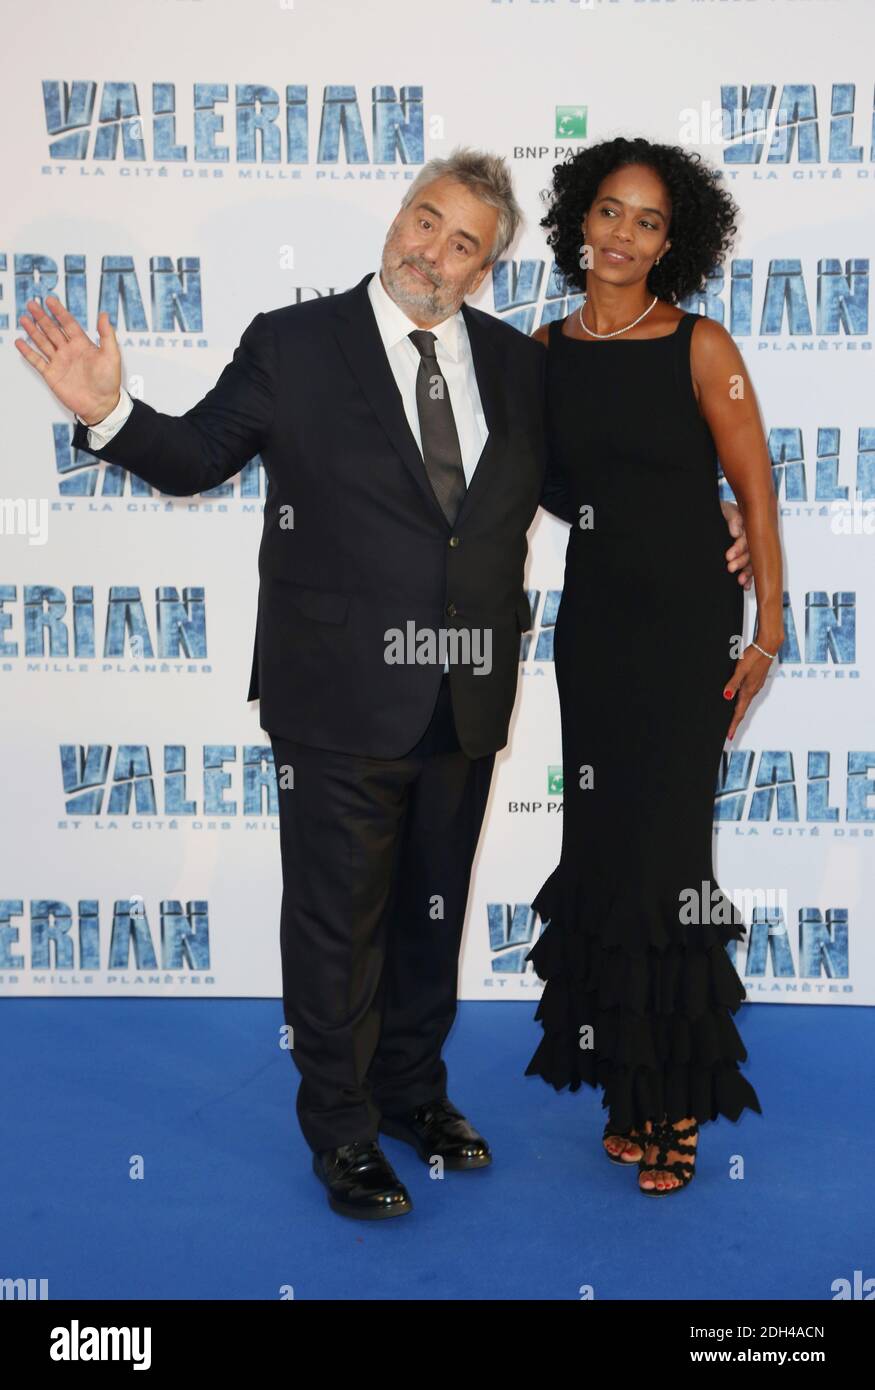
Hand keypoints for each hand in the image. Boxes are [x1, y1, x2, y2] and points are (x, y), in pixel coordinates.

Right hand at [15, 295, 120, 424]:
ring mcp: (59, 362)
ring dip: (33, 331)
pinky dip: (28, 352)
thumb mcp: (112, 356)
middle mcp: (69, 351)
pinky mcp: (52, 375)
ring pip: (43, 342)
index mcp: (83, 344)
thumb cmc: (109, 383)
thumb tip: (103, 315)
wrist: (101, 405)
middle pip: (52, 330)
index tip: (50, 300)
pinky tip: (20, 342)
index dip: (59, 312)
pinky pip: (37, 361)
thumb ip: (107, 335)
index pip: (68, 323)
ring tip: (24, 319)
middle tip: (32, 304)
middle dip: (42, 317)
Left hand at [720, 500, 751, 588]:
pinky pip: (749, 568)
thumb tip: (737, 532)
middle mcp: (749, 537)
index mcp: (747, 525)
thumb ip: (732, 517)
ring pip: (751, 562)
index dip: (739, 548)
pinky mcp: (742, 556)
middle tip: (730, 567)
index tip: (728, 556)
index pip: (747, 539)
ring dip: (747, 572)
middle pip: (750, 552)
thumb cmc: (718, 510)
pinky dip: (749, 578)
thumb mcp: (724, 509)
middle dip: (741, 562)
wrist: (709, 514)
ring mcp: (746, 547)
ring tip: (740, 580)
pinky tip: (746, 586)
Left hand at [723, 645, 773, 738]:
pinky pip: (748, 695)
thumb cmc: (754, 656)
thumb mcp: (740, 670)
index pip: (739, 712)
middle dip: (735, 721)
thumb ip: (733, 684)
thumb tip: (726, 697)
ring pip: (746, 702)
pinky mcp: (757, 681)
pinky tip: (738, 699)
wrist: (768, 647)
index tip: (729, 735)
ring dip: (739, 712)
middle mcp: (753, 691)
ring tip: (732, 719)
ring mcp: (756, 686)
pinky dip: (742, 701)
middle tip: (729, 731)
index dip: (733, 724)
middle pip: (742, 710)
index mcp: (748, 690)